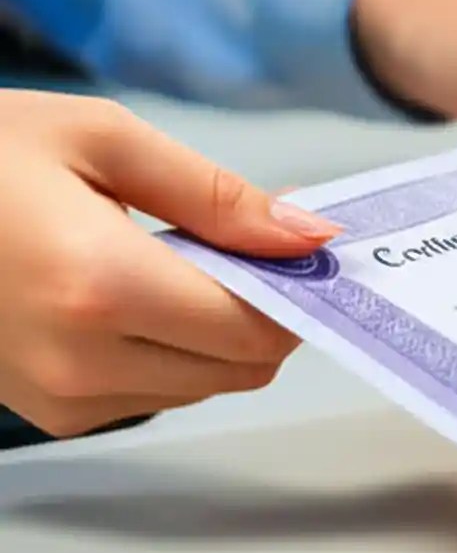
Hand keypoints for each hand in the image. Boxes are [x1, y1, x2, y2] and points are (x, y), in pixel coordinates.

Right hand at [0, 90, 340, 435]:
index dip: (297, 294)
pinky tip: (143, 295)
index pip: (255, 330)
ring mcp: (61, 399)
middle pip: (241, 368)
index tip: (307, 254)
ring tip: (182, 263)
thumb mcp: (103, 140)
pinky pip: (156, 393)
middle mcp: (81, 362)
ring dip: (221, 333)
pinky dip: (176, 351)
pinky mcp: (50, 412)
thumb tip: (309, 237)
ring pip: (204, 386)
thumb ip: (218, 197)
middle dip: (266, 313)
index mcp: (99, 288)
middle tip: (251, 250)